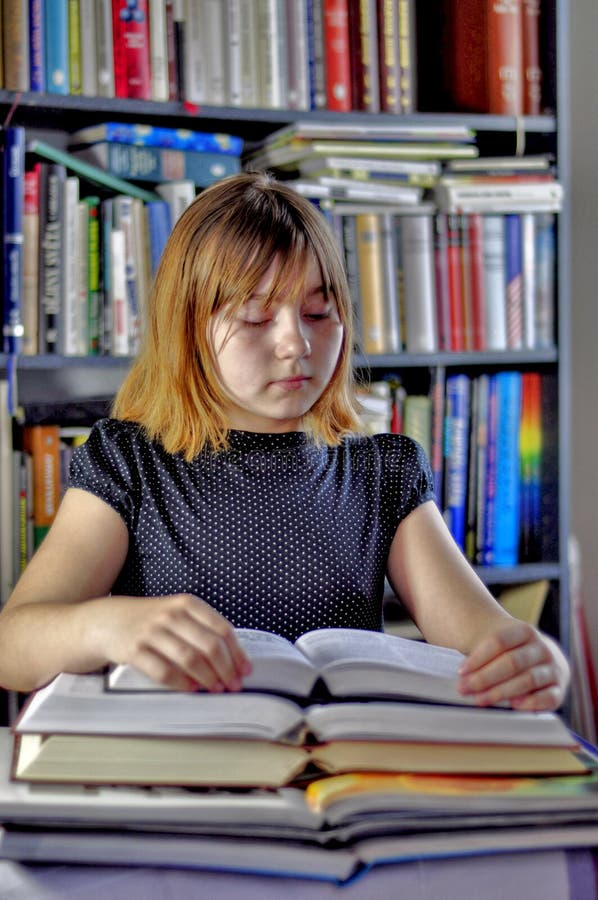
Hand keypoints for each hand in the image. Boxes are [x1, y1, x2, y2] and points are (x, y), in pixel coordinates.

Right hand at [99, 593, 252, 692]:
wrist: (107, 621)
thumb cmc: (150, 620)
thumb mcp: (176, 612)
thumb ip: (201, 628)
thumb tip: (232, 657)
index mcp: (187, 604)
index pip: (222, 628)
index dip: (237, 652)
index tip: (245, 670)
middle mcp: (171, 615)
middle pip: (209, 646)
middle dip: (226, 669)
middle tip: (233, 684)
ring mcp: (151, 632)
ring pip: (189, 659)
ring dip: (207, 678)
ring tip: (216, 689)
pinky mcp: (134, 650)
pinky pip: (163, 672)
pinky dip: (181, 683)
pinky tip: (191, 689)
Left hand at [457, 621, 569, 710]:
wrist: (535, 655)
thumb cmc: (509, 653)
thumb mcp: (500, 646)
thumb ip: (484, 658)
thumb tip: (461, 675)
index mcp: (525, 631)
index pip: (499, 641)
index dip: (478, 657)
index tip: (460, 671)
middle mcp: (542, 647)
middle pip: (511, 662)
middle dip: (485, 677)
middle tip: (464, 688)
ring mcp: (554, 668)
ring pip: (527, 680)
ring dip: (500, 692)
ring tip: (480, 699)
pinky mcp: (560, 690)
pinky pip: (548, 698)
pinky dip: (530, 702)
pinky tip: (513, 706)